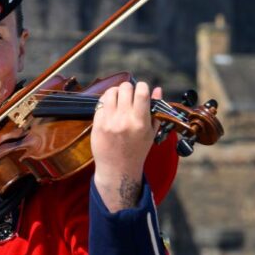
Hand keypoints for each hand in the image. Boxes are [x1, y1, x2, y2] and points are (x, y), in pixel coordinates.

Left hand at [91, 79, 161, 210]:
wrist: (118, 168)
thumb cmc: (137, 150)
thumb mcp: (151, 132)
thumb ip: (155, 110)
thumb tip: (157, 89)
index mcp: (141, 122)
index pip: (142, 92)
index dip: (142, 86)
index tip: (142, 89)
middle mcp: (124, 119)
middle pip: (125, 88)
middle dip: (128, 88)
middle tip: (129, 95)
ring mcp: (109, 121)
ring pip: (110, 92)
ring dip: (115, 92)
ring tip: (118, 99)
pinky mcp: (97, 123)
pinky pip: (100, 104)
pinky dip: (106, 103)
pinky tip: (110, 109)